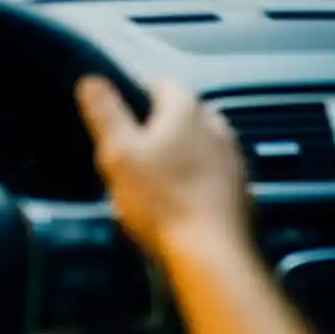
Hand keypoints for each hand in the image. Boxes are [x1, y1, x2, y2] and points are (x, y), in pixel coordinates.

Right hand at [75, 77, 248, 263]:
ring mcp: (234, 158)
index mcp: (186, 109)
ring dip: (183, 155)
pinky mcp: (243, 189)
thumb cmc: (161, 200)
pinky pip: (215, 175)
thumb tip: (91, 80)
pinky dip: (200, 181)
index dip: (138, 98)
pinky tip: (183, 203)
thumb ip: (105, 113)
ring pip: (202, 145)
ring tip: (158, 182)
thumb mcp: (119, 153)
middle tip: (136, 156)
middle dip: (161, 129)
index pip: (162, 83)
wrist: (211, 253)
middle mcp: (217, 125)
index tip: (122, 124)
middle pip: (183, 115)